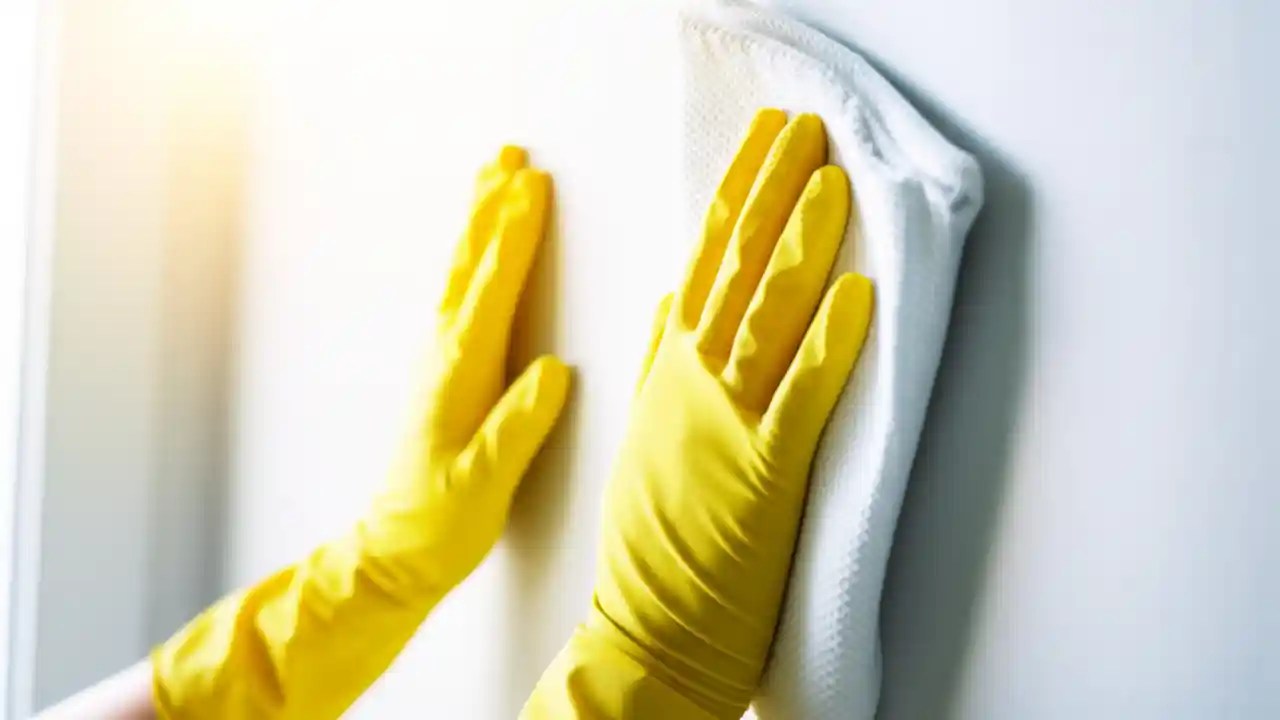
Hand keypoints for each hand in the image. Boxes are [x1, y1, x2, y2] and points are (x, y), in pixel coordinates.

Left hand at [151, 147, 568, 719]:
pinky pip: (461, 297)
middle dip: (491, 207)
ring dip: (479, 224)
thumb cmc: (439, 525)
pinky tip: (478, 255)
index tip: (532, 185)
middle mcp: (444, 356)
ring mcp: (439, 362)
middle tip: (508, 155)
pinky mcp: (443, 375)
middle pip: (470, 265)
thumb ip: (517, 426)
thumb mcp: (483, 484)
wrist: (392, 554)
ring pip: (462, 275)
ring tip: (494, 180)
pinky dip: (474, 260)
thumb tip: (554, 369)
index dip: (514, 236)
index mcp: (458, 373)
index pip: (492, 291)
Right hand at [524, 109, 872, 718]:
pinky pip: (802, 395)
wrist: (645, 631)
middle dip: (771, 190)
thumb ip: (659, 363)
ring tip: (832, 185)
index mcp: (669, 371)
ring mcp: (724, 424)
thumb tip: (675, 301)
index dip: (737, 193)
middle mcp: (692, 383)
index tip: (763, 142)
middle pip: (732, 268)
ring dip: (802, 244)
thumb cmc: (650, 543)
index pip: (703, 261)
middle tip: (804, 131)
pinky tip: (856, 294)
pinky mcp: (764, 473)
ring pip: (765, 316)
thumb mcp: (644, 435)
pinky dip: (829, 342)